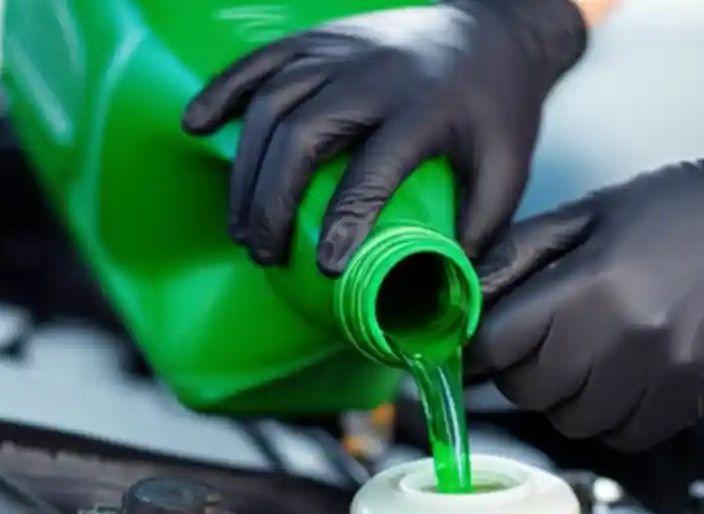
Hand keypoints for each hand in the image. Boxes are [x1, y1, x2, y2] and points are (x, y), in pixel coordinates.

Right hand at [182, 0, 588, 274]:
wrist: (495, 28)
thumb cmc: (498, 111)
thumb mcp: (508, 174)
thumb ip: (475, 233)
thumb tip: (441, 295)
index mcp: (427, 109)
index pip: (375, 169)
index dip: (345, 220)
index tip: (324, 267)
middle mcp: (375, 74)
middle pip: (302, 135)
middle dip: (273, 202)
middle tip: (265, 255)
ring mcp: (340, 50)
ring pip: (271, 103)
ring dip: (246, 170)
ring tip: (242, 227)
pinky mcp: (317, 37)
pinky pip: (258, 60)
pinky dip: (221, 91)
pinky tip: (196, 126)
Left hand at [466, 98, 703, 451]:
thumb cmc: (680, 211)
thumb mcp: (587, 214)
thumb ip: (517, 257)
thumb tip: (462, 299)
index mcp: (591, 285)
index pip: (496, 344)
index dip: (478, 344)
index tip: (482, 338)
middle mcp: (625, 338)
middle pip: (527, 390)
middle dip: (519, 368)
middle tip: (539, 340)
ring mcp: (662, 376)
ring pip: (570, 422)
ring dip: (562, 398)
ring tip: (585, 356)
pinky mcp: (693, 401)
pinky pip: (621, 437)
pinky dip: (608, 418)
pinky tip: (619, 379)